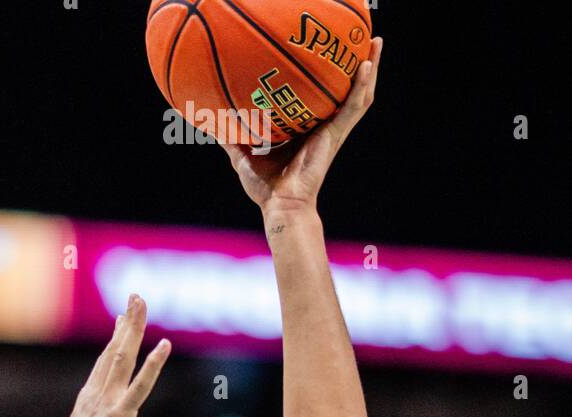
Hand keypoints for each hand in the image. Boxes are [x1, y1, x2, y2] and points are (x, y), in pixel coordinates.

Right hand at [47, 295, 170, 416]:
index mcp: (88, 401)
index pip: (104, 362)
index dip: (115, 338)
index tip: (122, 318)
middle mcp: (95, 396)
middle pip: (113, 351)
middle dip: (126, 323)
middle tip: (136, 298)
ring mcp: (107, 405)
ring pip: (123, 358)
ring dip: (133, 329)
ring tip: (141, 305)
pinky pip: (139, 388)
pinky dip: (152, 365)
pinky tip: (164, 346)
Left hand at [224, 36, 381, 216]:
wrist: (279, 206)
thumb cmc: (265, 188)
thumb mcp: (242, 155)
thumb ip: (231, 138)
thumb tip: (211, 124)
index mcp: (309, 129)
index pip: (324, 97)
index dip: (332, 77)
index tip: (333, 55)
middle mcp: (326, 127)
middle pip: (349, 91)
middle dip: (360, 66)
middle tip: (368, 40)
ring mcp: (333, 131)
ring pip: (360, 94)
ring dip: (370, 68)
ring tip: (376, 43)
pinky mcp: (335, 136)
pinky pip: (352, 107)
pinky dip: (360, 85)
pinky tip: (364, 65)